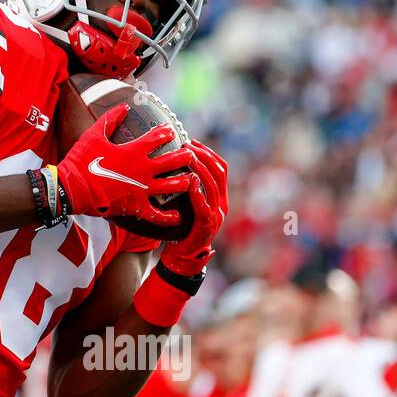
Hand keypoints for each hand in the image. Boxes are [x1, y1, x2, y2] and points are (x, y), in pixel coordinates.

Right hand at [52, 103, 192, 223]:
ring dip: (183, 182)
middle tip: (190, 154)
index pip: (156, 139)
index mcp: (133, 151)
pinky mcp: (136, 207)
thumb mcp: (93, 135)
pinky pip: (156, 214)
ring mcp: (142, 189)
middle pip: (172, 161)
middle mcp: (143, 170)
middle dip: (184, 157)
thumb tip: (124, 106)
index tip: (171, 131)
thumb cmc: (81, 161)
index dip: (165, 133)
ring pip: (171, 186)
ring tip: (191, 179)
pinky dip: (168, 217)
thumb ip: (110, 119)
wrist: (71, 189)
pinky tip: (177, 216)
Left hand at [160, 140, 227, 276]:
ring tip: (186, 157)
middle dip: (203, 156)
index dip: (209, 152)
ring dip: (199, 169)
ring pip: (212, 186)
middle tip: (186, 145)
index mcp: (219, 196)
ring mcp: (216, 215)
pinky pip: (204, 207)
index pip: (221, 168)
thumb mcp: (186, 202)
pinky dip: (198, 193)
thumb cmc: (182, 226)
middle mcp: (221, 203)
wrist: (184, 255)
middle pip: (218, 173)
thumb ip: (187, 186)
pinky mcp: (207, 226)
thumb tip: (175, 162)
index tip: (193, 141)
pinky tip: (189, 182)